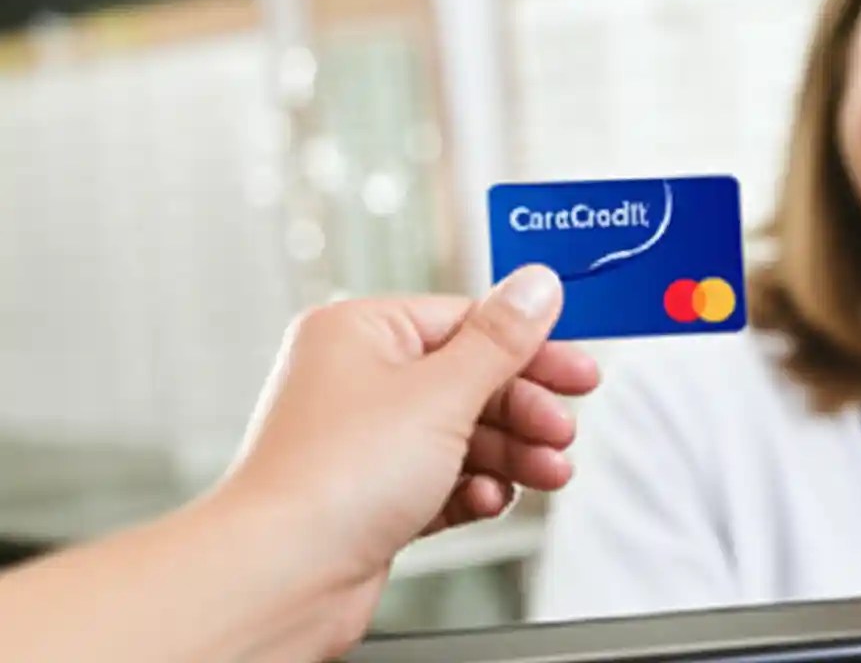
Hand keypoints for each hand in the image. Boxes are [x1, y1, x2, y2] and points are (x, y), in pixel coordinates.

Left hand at [219, 264, 596, 654]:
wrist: (282, 578)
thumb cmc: (333, 479)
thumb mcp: (440, 394)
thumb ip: (500, 341)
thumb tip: (536, 286)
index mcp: (360, 333)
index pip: (465, 322)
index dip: (527, 349)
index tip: (575, 370)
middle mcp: (356, 381)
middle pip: (468, 381)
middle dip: (523, 412)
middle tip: (562, 429)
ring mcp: (362, 442)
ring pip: (459, 435)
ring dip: (511, 454)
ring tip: (549, 472)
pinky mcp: (371, 496)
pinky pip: (440, 480)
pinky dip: (473, 488)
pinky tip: (490, 498)